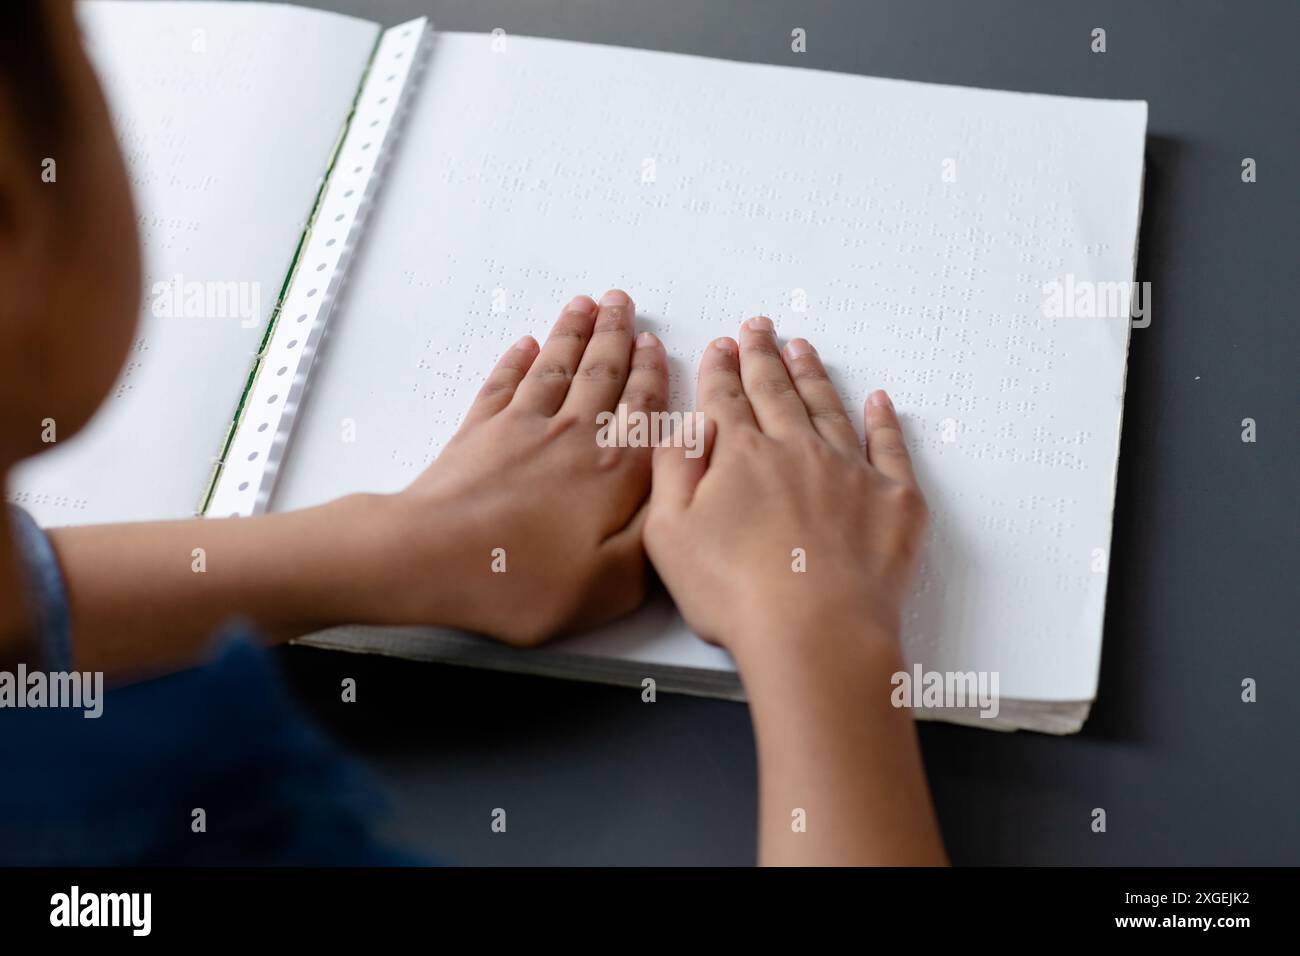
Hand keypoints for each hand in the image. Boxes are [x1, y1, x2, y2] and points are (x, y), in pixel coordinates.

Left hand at [379, 290, 666, 645]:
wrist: (430, 558)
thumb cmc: (520, 580)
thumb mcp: (611, 584)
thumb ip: (651, 542)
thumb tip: (675, 502)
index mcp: (613, 472)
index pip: (643, 410)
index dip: (652, 375)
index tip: (655, 346)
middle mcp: (572, 437)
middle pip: (601, 373)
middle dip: (615, 334)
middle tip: (621, 302)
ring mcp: (521, 429)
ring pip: (556, 368)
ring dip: (572, 333)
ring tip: (584, 305)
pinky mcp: (478, 434)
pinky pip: (504, 384)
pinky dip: (517, 362)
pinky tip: (526, 346)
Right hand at [643, 316, 943, 865]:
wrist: (817, 632)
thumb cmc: (737, 594)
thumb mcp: (670, 535)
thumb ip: (673, 470)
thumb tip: (684, 423)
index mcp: (741, 456)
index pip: (725, 400)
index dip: (720, 371)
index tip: (721, 347)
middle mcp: (796, 449)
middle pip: (776, 391)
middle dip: (763, 356)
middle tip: (759, 328)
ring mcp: (848, 470)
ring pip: (827, 408)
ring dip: (812, 376)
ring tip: (802, 349)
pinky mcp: (893, 500)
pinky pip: (889, 447)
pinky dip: (883, 421)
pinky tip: (878, 401)